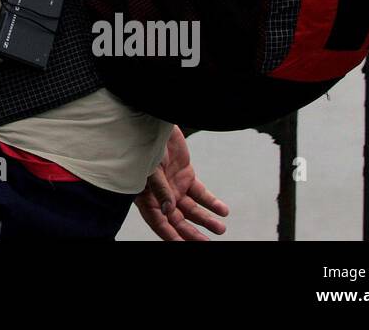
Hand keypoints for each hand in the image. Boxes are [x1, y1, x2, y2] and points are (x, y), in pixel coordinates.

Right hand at [134, 125, 229, 240]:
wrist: (155, 123)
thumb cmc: (146, 144)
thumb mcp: (151, 168)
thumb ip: (160, 190)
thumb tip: (169, 211)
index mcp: (147, 196)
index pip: (159, 222)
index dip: (170, 236)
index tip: (182, 246)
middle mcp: (161, 195)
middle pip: (177, 220)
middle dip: (192, 233)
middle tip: (207, 242)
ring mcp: (175, 186)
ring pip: (192, 210)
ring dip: (206, 219)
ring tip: (220, 228)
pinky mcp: (187, 176)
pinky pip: (201, 194)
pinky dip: (212, 203)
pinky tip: (223, 210)